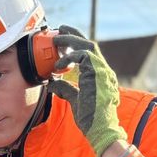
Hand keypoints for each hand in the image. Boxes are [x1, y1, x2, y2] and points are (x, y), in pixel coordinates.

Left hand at [48, 25, 125, 156]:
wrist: (101, 128)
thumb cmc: (91, 118)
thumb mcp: (75, 100)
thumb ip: (66, 89)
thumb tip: (53, 83)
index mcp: (100, 76)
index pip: (90, 54)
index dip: (77, 44)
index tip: (65, 40)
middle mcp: (104, 71)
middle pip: (90, 44)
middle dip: (75, 34)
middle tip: (61, 28)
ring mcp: (102, 71)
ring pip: (87, 46)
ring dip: (71, 40)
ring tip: (57, 39)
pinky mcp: (97, 74)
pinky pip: (82, 56)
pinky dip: (69, 57)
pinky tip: (58, 64)